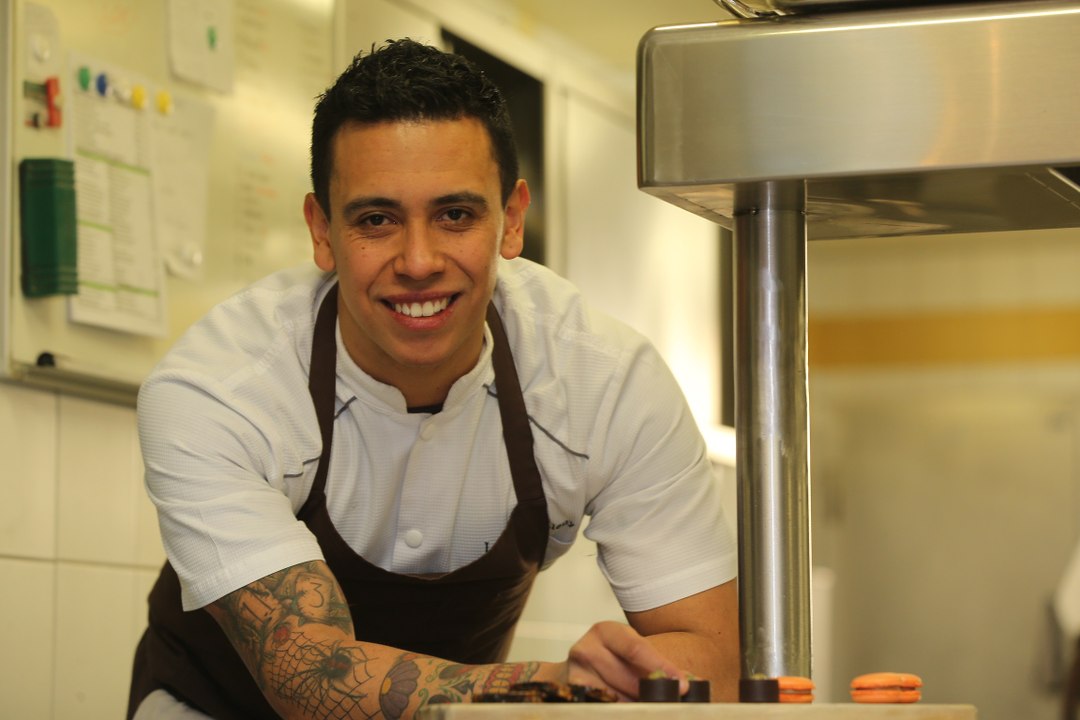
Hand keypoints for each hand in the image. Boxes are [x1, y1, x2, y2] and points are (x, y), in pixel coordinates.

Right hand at [559, 621, 687, 700]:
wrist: (573, 670)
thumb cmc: (609, 660)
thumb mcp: (628, 653)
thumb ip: (656, 665)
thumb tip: (691, 682)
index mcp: (606, 631)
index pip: (637, 649)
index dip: (661, 668)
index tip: (681, 685)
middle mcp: (587, 648)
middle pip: (627, 676)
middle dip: (652, 693)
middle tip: (670, 703)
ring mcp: (575, 671)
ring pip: (615, 696)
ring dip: (635, 705)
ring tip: (647, 708)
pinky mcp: (571, 690)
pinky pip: (600, 705)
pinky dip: (616, 709)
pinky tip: (626, 709)